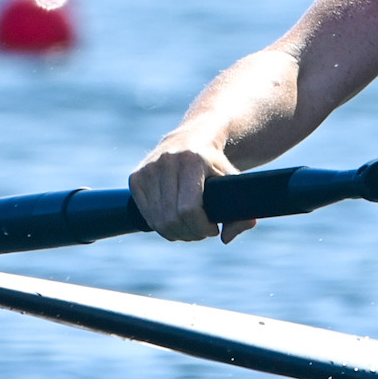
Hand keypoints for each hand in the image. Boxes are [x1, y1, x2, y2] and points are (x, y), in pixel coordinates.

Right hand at [130, 134, 257, 243]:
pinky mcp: (136, 178)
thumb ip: (241, 213)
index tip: (213, 229)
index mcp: (192, 161)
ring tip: (190, 227)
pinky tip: (175, 220)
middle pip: (172, 218)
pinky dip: (161, 226)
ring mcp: (148, 170)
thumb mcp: (234, 183)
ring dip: (176, 233)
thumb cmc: (216, 166)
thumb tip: (226, 239)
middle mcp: (166, 162)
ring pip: (158, 220)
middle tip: (202, 231)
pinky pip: (146, 215)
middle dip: (190, 233)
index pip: (189, 208)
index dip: (201, 226)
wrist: (191, 139)